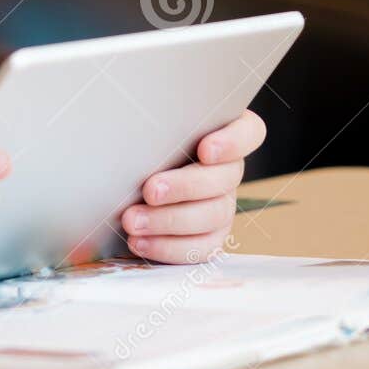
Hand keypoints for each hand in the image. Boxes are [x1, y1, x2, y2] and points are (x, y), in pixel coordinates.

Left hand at [120, 109, 265, 263]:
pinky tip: (140, 242)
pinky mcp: (209, 236)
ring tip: (132, 221)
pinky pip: (201, 248)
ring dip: (170, 220)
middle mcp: (227, 170)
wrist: (119, 182)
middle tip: (150, 190)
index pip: (249, 132)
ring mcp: (222, 204)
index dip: (233, 142)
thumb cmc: (132, 143)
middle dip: (185, 187)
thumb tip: (125, 120)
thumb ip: (149, 122)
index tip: (205, 150)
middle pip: (226, 178)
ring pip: (213, 215)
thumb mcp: (142, 126)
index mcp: (220, 132)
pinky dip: (168, 247)